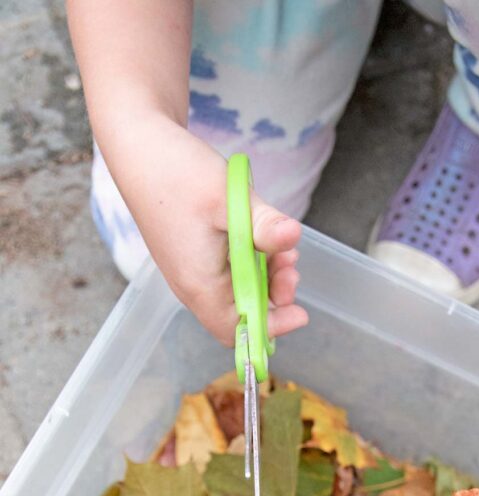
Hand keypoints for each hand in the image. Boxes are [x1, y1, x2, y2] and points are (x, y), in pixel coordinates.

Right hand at [104, 115, 306, 343]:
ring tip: (283, 248)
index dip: (272, 327)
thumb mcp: (229, 198)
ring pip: (240, 291)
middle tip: (292, 266)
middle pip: (242, 313)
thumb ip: (264, 225)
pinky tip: (265, 237)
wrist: (141, 146)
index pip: (238, 330)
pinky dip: (253, 261)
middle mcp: (193, 285)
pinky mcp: (195, 255)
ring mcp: (193, 270)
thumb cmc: (177, 173)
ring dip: (267, 275)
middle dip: (275, 296)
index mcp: (199, 284)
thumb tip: (294, 237)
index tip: (300, 312)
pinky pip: (230, 272)